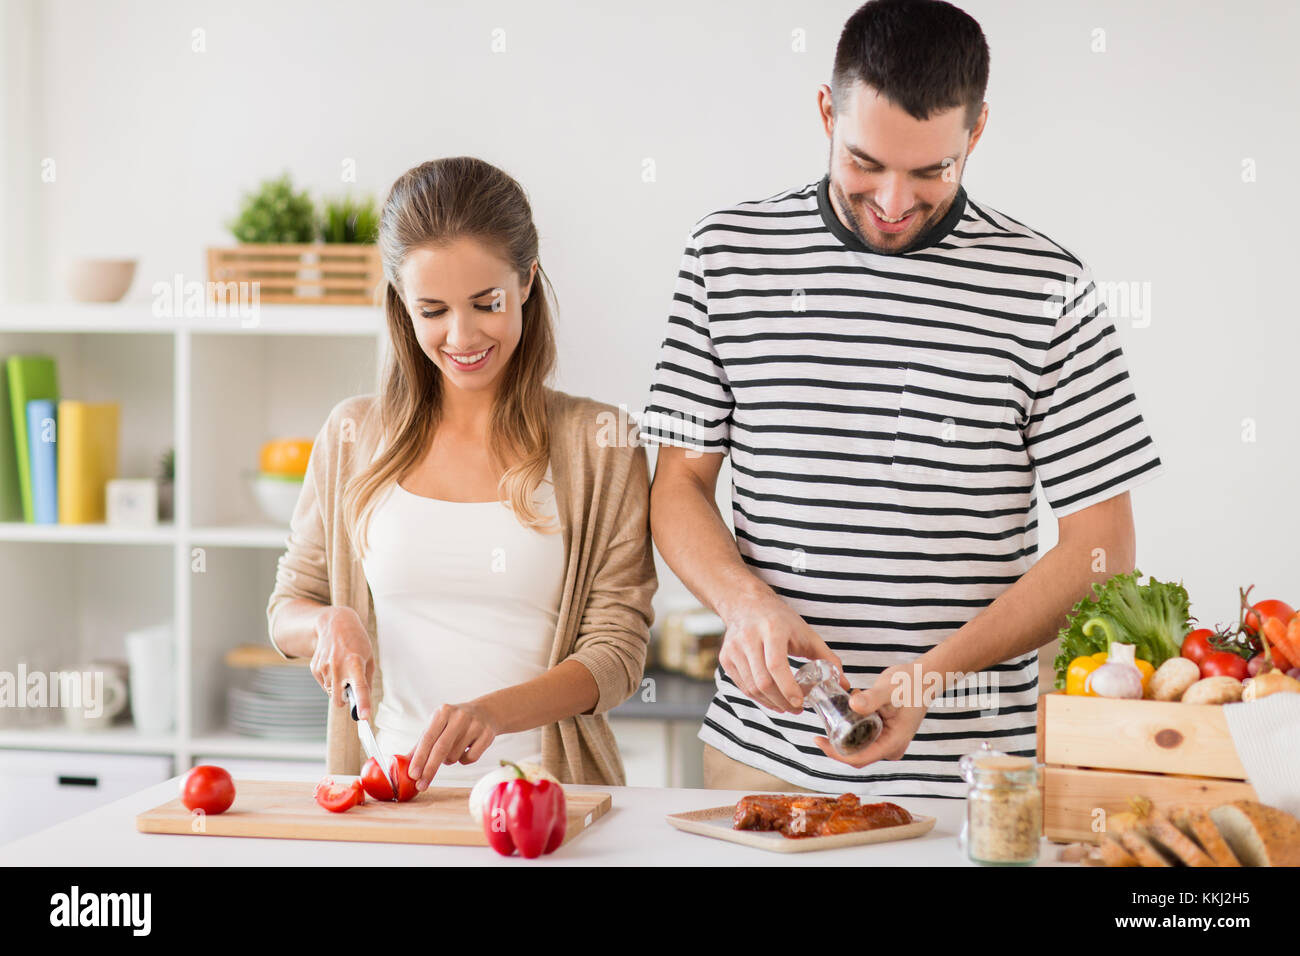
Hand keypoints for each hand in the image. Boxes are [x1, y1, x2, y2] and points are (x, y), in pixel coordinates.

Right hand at [308, 606, 374, 718]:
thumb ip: (367, 681)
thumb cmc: (357, 642)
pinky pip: (324, 685)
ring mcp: (323, 668)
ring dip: (338, 688)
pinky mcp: (314, 668)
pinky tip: (333, 665)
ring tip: (343, 668)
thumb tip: (361, 703)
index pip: (360, 688)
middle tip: (351, 688)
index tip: (364, 717)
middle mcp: (337, 667)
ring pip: (331, 693)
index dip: (362, 703)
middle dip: (345, 701)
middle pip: (339, 700)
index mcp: (355, 663)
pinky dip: (330, 681)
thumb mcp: (369, 658)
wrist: (335, 624)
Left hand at [408, 701, 497, 790]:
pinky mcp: (487, 734)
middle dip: (430, 769)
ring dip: (450, 760)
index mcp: (442, 712)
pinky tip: (467, 749)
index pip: (428, 738)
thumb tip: (403, 764)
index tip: (413, 775)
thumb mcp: (437, 726)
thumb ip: (421, 744)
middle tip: (421, 785)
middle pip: (441, 748)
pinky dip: (464, 760)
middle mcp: (459, 716)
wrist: (486, 712)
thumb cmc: (455, 723)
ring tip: (454, 749)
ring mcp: (475, 724)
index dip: (419, 758)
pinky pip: (470, 758)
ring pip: (455, 756)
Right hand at [718, 590, 846, 713]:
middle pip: (762, 681)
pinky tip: (771, 699)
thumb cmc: (779, 619)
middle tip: (796, 709)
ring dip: (770, 702)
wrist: (746, 604)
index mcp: (772, 629)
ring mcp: (734, 649)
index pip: (776, 664)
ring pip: (751, 687)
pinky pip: (742, 686)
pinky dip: (758, 697)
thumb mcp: (806, 633)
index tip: (800, 702)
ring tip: (786, 706)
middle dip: (781, 701)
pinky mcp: (725, 658)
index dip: (787, 687)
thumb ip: (826, 658)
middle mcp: (749, 638)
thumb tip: (843, 684)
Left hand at [814, 664, 927, 767]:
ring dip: (846, 731)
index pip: (859, 758)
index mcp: (892, 743)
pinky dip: (853, 725)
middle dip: (837, 743)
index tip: (819, 740)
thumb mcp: (889, 689)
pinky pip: (863, 737)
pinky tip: (853, 704)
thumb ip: (872, 698)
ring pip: (858, 746)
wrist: (923, 677)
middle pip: (856, 756)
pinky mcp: (885, 735)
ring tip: (843, 706)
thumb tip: (853, 704)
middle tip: (824, 724)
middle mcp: (891, 748)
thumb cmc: (910, 683)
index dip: (835, 753)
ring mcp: (888, 742)